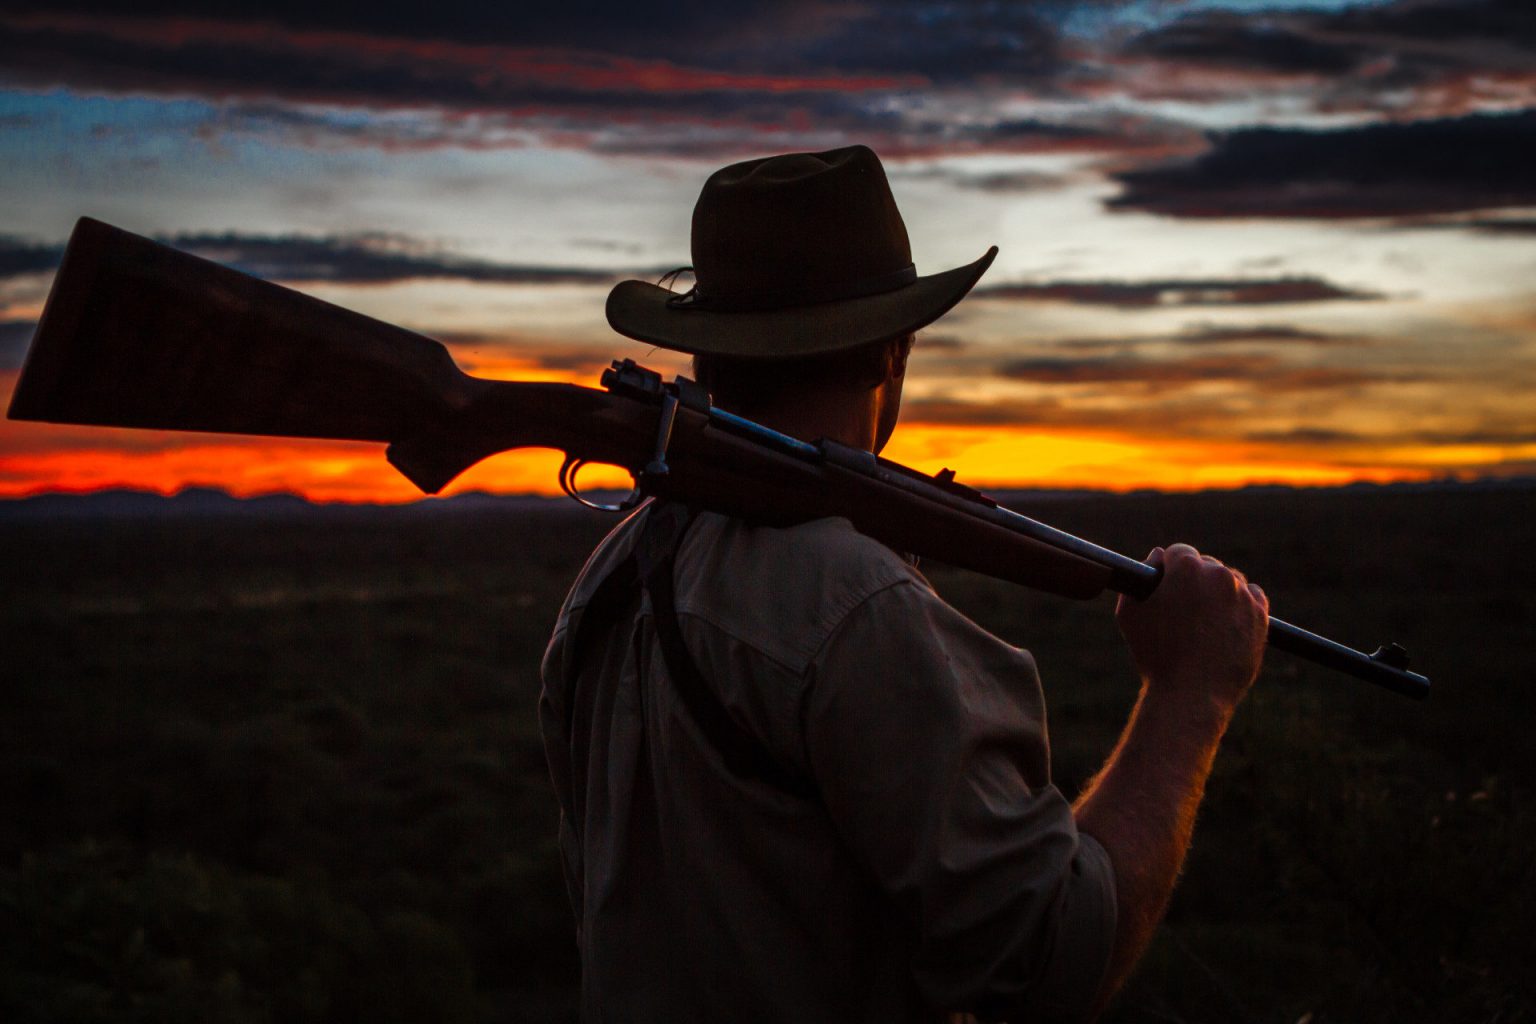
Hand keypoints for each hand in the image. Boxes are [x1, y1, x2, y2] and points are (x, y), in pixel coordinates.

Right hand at [1114, 543, 1268, 710]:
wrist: (1192, 693)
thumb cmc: (1155, 655)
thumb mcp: (1130, 613)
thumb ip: (1140, 576)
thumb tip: (1157, 557)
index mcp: (1186, 568)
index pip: (1178, 552)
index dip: (1169, 569)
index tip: (1166, 585)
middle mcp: (1218, 575)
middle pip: (1206, 565)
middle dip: (1195, 580)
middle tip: (1183, 608)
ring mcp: (1243, 595)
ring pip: (1230, 581)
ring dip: (1218, 592)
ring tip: (1204, 621)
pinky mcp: (1261, 616)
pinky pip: (1253, 597)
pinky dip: (1241, 605)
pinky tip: (1225, 623)